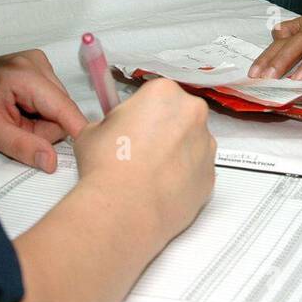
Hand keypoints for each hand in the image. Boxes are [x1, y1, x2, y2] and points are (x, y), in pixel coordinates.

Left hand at [0, 50, 87, 171]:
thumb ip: (22, 146)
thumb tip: (51, 161)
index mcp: (26, 75)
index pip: (64, 107)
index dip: (77, 131)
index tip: (87, 152)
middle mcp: (36, 63)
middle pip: (62, 109)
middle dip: (44, 127)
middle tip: (15, 129)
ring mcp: (37, 62)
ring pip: (58, 105)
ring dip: (40, 119)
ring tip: (13, 116)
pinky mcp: (36, 66)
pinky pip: (51, 97)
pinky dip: (38, 109)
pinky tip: (18, 107)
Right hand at [73, 78, 215, 240]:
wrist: (124, 209)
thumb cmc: (110, 169)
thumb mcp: (92, 131)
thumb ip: (108, 123)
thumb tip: (107, 128)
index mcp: (164, 93)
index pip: (155, 94)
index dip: (140, 111)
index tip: (133, 123)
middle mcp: (192, 114)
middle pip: (178, 114)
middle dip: (161, 128)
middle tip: (137, 147)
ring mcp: (205, 145)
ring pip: (190, 143)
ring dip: (173, 152)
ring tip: (146, 171)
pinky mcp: (210, 175)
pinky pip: (196, 170)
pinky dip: (181, 176)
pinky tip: (159, 185)